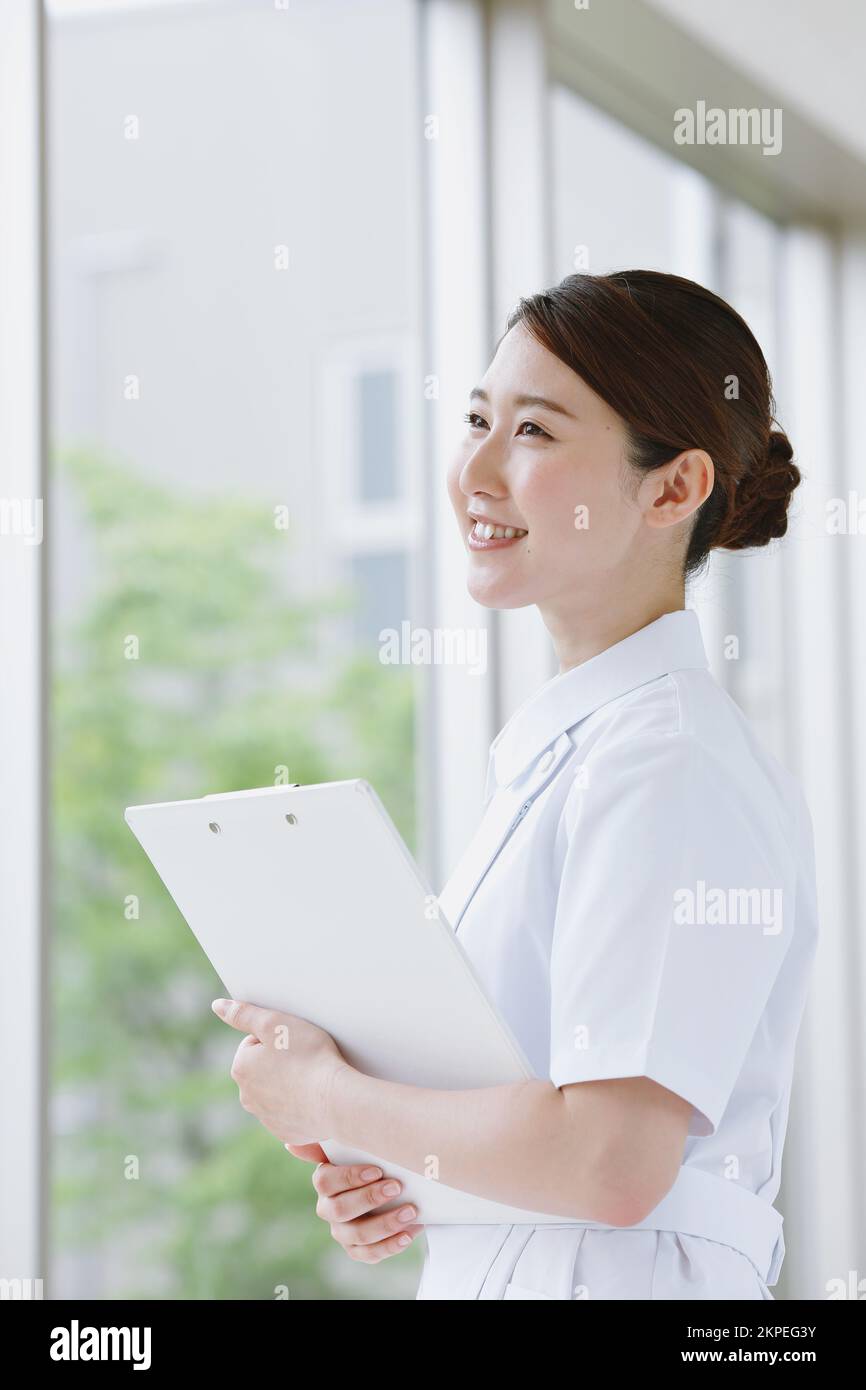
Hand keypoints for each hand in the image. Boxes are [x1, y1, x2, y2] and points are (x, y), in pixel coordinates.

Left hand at [212, 999, 347, 1143]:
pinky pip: (290, 1111)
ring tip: (312, 1076)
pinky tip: (315, 1096)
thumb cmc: (309, 1057)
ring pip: (276, 1090)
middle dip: (280, 1060)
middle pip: (263, 1068)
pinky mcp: (285, 1132)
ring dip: (289, 1082)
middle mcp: (247, 1096)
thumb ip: (243, 1013)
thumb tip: (218, 1006)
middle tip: (304, 1056)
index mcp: (240, 1068)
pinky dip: (300, 1103)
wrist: (336, 1101)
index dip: (277, 1037)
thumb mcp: (275, 1023)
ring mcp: (266, 1117)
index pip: (254, 1042)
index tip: (294, 1040)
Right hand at [286, 1143, 424, 1262]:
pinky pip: (370, 1254)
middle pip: (340, 1210)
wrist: (394, 1186)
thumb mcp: (358, 1148)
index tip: (377, 1170)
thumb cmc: (372, 1162)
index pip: (326, 1182)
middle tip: (397, 1187)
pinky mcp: (357, 1249)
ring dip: (385, 1224)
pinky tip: (410, 1232)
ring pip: (357, 1235)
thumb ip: (330, 1142)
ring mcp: (342, 1232)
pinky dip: (392, 1245)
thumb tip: (292, 1143)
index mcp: (324, 1181)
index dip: (350, 1177)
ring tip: (410, 1211)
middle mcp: (328, 1209)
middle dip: (370, 1198)